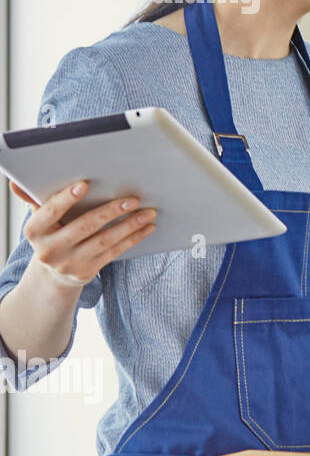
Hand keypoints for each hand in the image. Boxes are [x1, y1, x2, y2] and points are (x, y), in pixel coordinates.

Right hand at [11, 179, 156, 288]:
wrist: (53, 273)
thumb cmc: (51, 234)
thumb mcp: (40, 220)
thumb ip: (35, 199)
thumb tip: (15, 182)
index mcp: (34, 231)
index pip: (49, 212)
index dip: (66, 199)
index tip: (85, 185)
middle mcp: (49, 249)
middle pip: (83, 226)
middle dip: (110, 211)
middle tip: (133, 199)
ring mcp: (68, 263)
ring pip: (103, 241)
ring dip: (129, 226)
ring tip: (148, 212)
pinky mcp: (87, 272)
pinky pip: (114, 252)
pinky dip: (133, 239)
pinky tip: (147, 228)